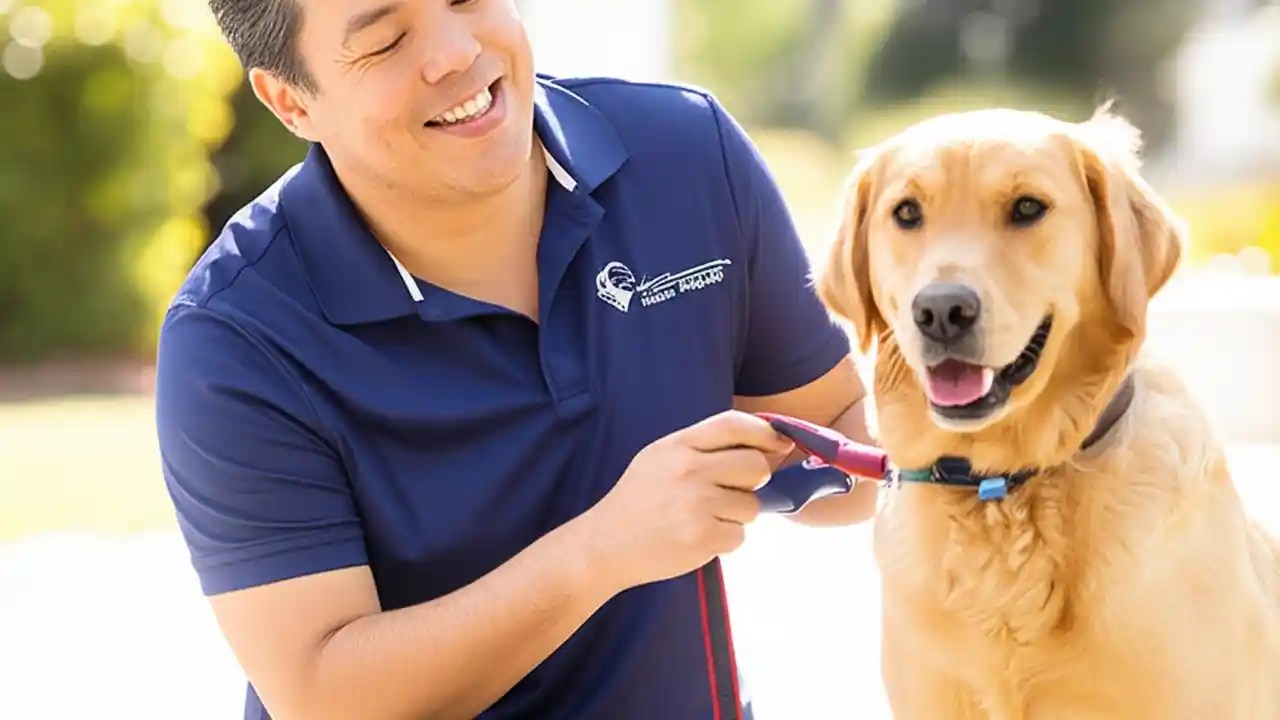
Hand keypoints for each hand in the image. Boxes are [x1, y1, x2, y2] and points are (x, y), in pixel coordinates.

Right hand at [577, 410, 794, 592]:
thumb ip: (702, 448)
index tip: (780, 443)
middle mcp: (688, 470)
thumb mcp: (660, 458)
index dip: (765, 431)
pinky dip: (724, 540)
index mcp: (678, 445)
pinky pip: (739, 536)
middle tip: (732, 492)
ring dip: (737, 516)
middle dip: (754, 482)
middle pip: (755, 466)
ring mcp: (695, 504)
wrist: (604, 545)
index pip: (734, 424)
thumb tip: (762, 445)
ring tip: (704, 518)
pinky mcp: (701, 536)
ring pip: (751, 506)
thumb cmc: (639, 501)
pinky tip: (697, 537)